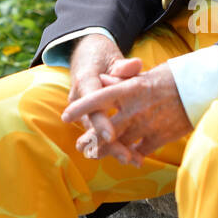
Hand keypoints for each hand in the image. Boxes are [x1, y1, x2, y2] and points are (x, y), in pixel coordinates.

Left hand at [61, 62, 190, 166]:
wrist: (203, 89)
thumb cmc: (174, 77)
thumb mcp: (146, 74)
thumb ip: (122, 79)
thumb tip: (101, 81)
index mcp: (132, 89)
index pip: (99, 98)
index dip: (81, 108)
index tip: (65, 116)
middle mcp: (137, 108)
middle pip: (105, 129)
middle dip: (90, 140)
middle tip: (80, 145)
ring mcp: (149, 125)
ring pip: (120, 144)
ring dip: (105, 152)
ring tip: (94, 155)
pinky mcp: (161, 137)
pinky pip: (141, 152)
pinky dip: (131, 157)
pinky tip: (126, 159)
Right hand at [67, 35, 143, 165]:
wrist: (87, 58)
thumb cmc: (101, 57)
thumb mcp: (111, 57)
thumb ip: (122, 65)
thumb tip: (134, 66)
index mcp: (85, 83)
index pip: (91, 104)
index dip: (101, 122)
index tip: (111, 135)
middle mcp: (81, 101)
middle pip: (94, 126)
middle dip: (109, 144)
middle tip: (126, 157)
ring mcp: (86, 112)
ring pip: (98, 135)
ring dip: (114, 149)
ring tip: (133, 161)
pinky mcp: (94, 119)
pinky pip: (103, 135)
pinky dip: (118, 145)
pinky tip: (136, 157)